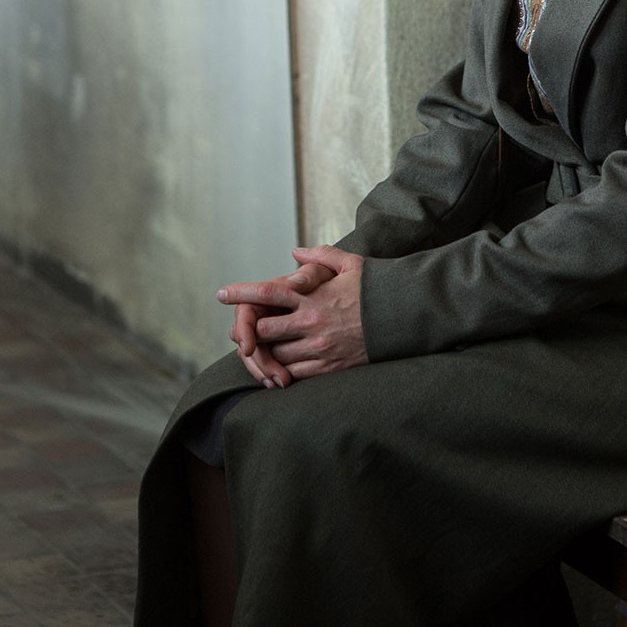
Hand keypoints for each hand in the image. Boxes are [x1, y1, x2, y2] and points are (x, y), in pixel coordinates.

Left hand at [220, 246, 366, 381]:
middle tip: (240, 332)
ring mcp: (319, 346)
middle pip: (264, 329)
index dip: (240, 293)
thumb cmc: (376, 288)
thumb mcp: (350, 263)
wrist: (404, 317)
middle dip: (250, 330)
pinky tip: (279, 369)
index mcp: (312, 296)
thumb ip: (319, 256)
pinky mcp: (329, 366)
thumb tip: (295, 252)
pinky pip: (295, 373)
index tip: (221, 293)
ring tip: (259, 350)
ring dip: (266, 352)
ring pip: (276, 354)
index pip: (267, 293)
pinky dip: (283, 371)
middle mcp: (311, 321)